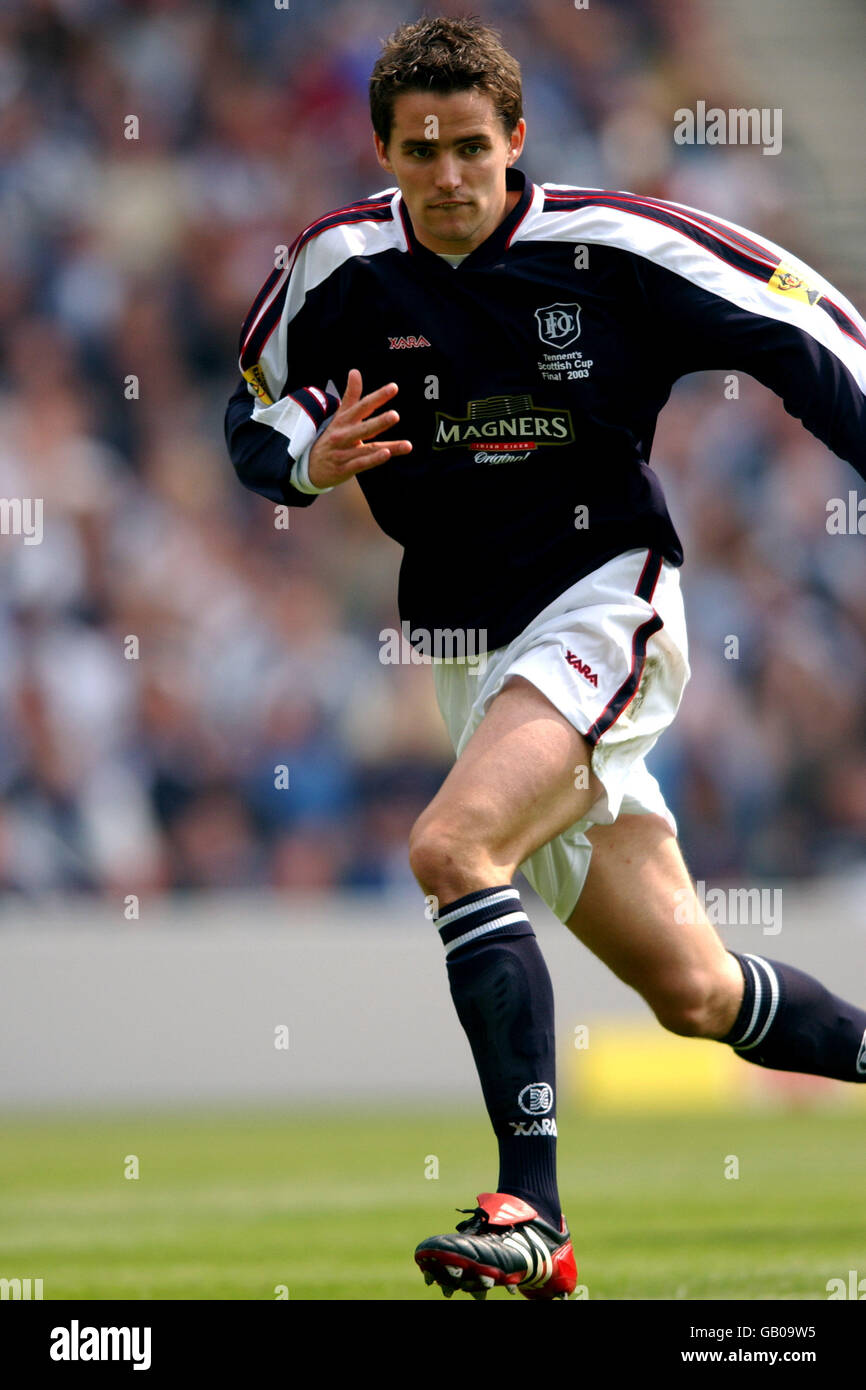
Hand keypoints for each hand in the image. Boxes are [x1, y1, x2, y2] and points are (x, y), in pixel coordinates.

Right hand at [307, 370, 412, 488]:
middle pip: (364, 428)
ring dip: (387, 446)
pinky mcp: (344, 468)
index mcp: (344, 421)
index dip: (378, 397)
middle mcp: (343, 435)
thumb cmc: (331, 438)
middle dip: (379, 422)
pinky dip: (373, 460)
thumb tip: (355, 371)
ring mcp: (343, 453)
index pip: (362, 406)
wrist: (309, 466)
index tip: (394, 388)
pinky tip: (387, 455)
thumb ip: (351, 396)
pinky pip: (361, 464)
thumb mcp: (339, 416)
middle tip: (395, 415)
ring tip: (406, 444)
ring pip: (367, 448)